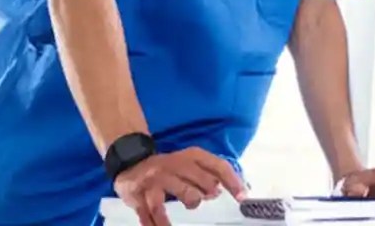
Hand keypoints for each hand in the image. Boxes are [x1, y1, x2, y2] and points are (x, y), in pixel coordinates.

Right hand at [113, 147, 246, 225]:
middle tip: (203, 198)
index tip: (242, 197)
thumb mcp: (191, 163)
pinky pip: (151, 212)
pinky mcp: (140, 194)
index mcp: (191, 156)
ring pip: (178, 192)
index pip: (218, 166)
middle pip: (200, 180)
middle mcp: (174, 164)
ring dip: (189, 202)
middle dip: (207, 193)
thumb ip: (212, 174)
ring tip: (190, 206)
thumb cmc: (170, 168)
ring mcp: (156, 179)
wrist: (132, 162)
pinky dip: (159, 223)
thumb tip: (240, 191)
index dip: (232, 182)